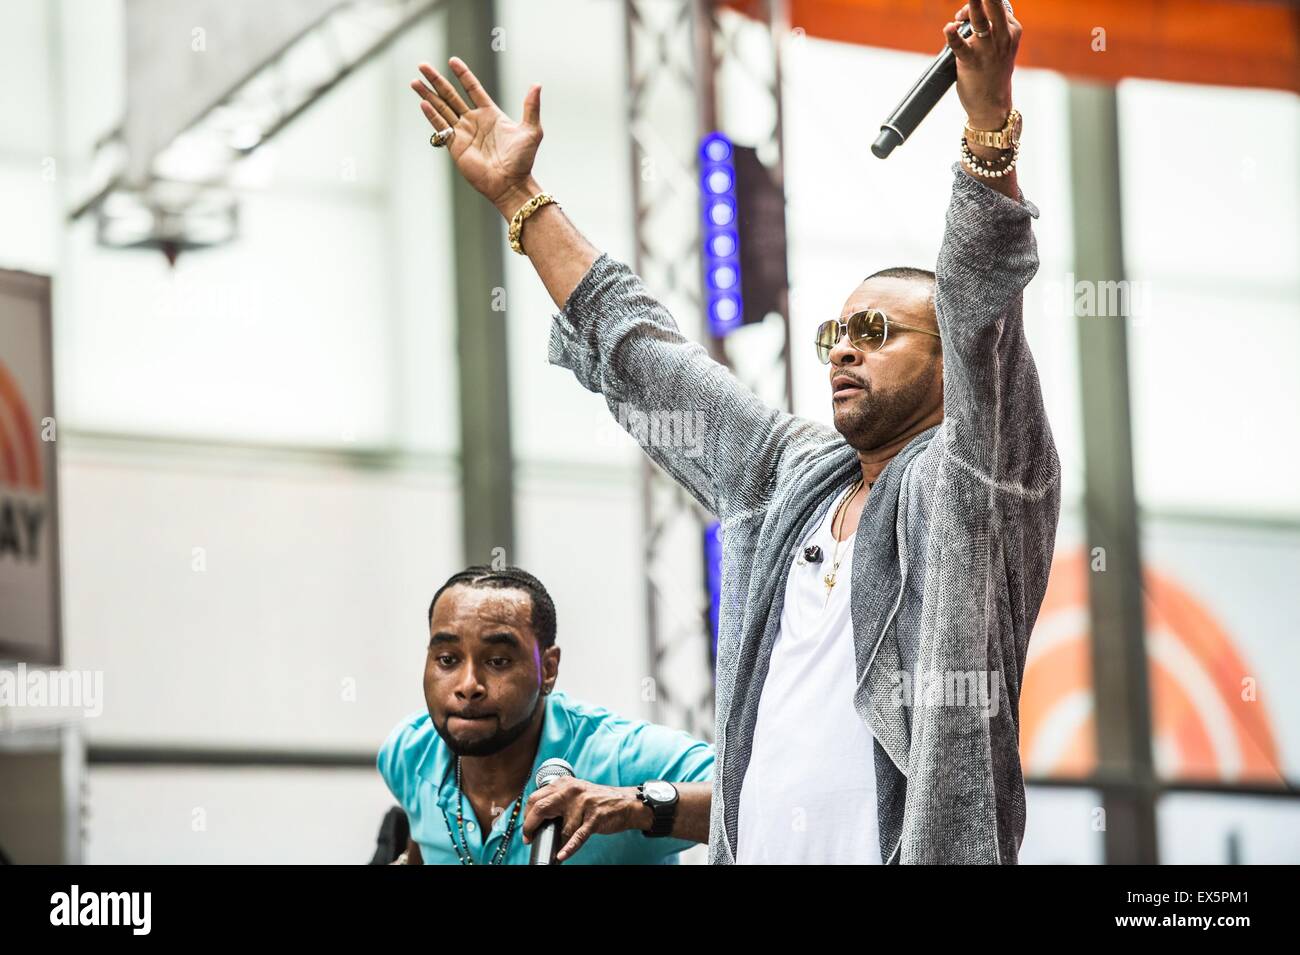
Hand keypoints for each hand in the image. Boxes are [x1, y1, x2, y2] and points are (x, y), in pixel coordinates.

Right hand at [410, 57, 542, 215]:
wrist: (511, 184)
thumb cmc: (523, 161)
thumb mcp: (531, 130)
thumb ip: (531, 107)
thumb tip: (537, 85)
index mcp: (490, 114)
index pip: (473, 89)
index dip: (463, 75)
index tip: (452, 61)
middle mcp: (474, 121)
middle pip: (451, 95)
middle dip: (436, 80)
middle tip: (422, 65)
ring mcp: (463, 133)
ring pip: (441, 109)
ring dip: (428, 95)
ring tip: (415, 81)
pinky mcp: (455, 146)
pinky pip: (441, 127)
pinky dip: (432, 115)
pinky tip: (423, 103)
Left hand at [520, 778, 649, 862]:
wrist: (627, 803)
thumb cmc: (599, 801)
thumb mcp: (576, 792)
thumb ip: (558, 799)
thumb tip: (537, 817)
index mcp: (564, 783)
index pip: (536, 797)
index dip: (527, 815)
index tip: (527, 828)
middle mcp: (571, 790)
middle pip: (540, 807)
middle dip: (530, 825)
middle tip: (529, 837)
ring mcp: (584, 803)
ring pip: (561, 826)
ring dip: (555, 840)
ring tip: (554, 849)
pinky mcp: (595, 817)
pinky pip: (578, 835)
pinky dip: (568, 847)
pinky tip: (561, 854)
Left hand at [943, 0, 1021, 128]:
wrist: (993, 104)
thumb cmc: (994, 73)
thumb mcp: (1002, 46)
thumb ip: (992, 28)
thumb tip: (967, 14)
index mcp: (1012, 30)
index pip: (998, 5)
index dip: (981, 2)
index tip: (964, 13)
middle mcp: (1003, 36)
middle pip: (995, 6)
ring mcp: (988, 49)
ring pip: (980, 21)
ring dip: (973, 6)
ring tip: (963, 8)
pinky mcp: (972, 62)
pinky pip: (960, 46)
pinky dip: (952, 36)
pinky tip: (948, 28)